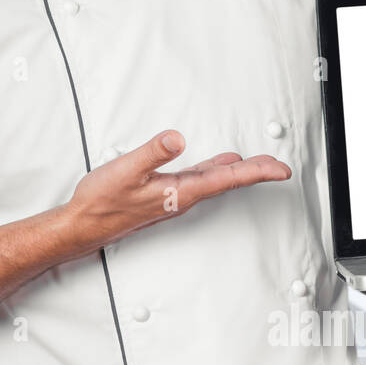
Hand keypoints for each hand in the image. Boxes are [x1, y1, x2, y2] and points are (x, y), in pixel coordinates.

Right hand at [64, 129, 290, 249]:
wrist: (84, 226)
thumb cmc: (102, 202)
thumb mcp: (126, 171)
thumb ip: (152, 153)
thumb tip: (177, 138)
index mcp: (181, 191)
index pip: (228, 179)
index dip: (257, 172)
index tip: (281, 170)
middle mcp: (183, 196)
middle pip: (228, 181)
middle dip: (256, 172)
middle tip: (279, 166)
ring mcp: (174, 196)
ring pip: (215, 181)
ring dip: (238, 172)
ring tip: (258, 163)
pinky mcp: (164, 193)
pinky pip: (199, 180)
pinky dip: (215, 170)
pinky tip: (219, 164)